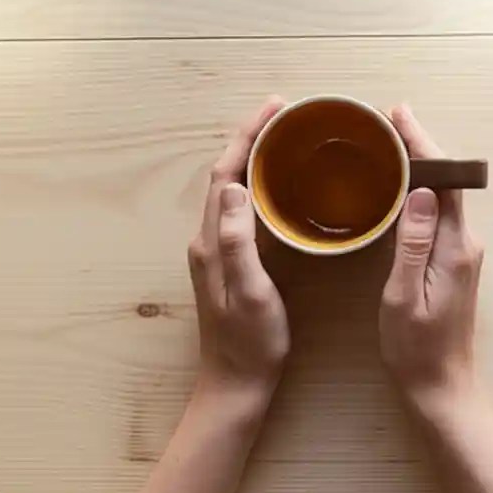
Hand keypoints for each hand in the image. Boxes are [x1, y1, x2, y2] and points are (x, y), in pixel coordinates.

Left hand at [187, 97, 289, 403]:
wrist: (236, 383)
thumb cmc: (251, 342)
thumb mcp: (250, 290)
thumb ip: (238, 240)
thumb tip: (234, 187)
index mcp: (211, 240)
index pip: (225, 173)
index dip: (248, 136)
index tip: (275, 109)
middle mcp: (207, 239)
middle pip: (226, 174)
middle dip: (251, 138)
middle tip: (284, 116)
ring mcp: (216, 250)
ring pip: (232, 190)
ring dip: (253, 159)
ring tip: (284, 139)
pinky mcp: (228, 261)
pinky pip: (241, 209)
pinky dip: (258, 185)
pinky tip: (279, 187)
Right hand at [379, 105, 485, 414]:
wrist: (442, 384)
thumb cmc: (416, 348)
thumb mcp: (402, 296)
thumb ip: (411, 243)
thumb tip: (419, 191)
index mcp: (454, 247)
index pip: (443, 181)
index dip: (423, 144)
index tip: (399, 116)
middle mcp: (465, 243)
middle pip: (446, 181)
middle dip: (420, 147)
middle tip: (388, 121)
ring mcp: (463, 251)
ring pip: (442, 195)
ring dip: (420, 165)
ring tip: (390, 142)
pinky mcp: (455, 261)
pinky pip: (438, 213)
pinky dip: (420, 190)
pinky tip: (400, 184)